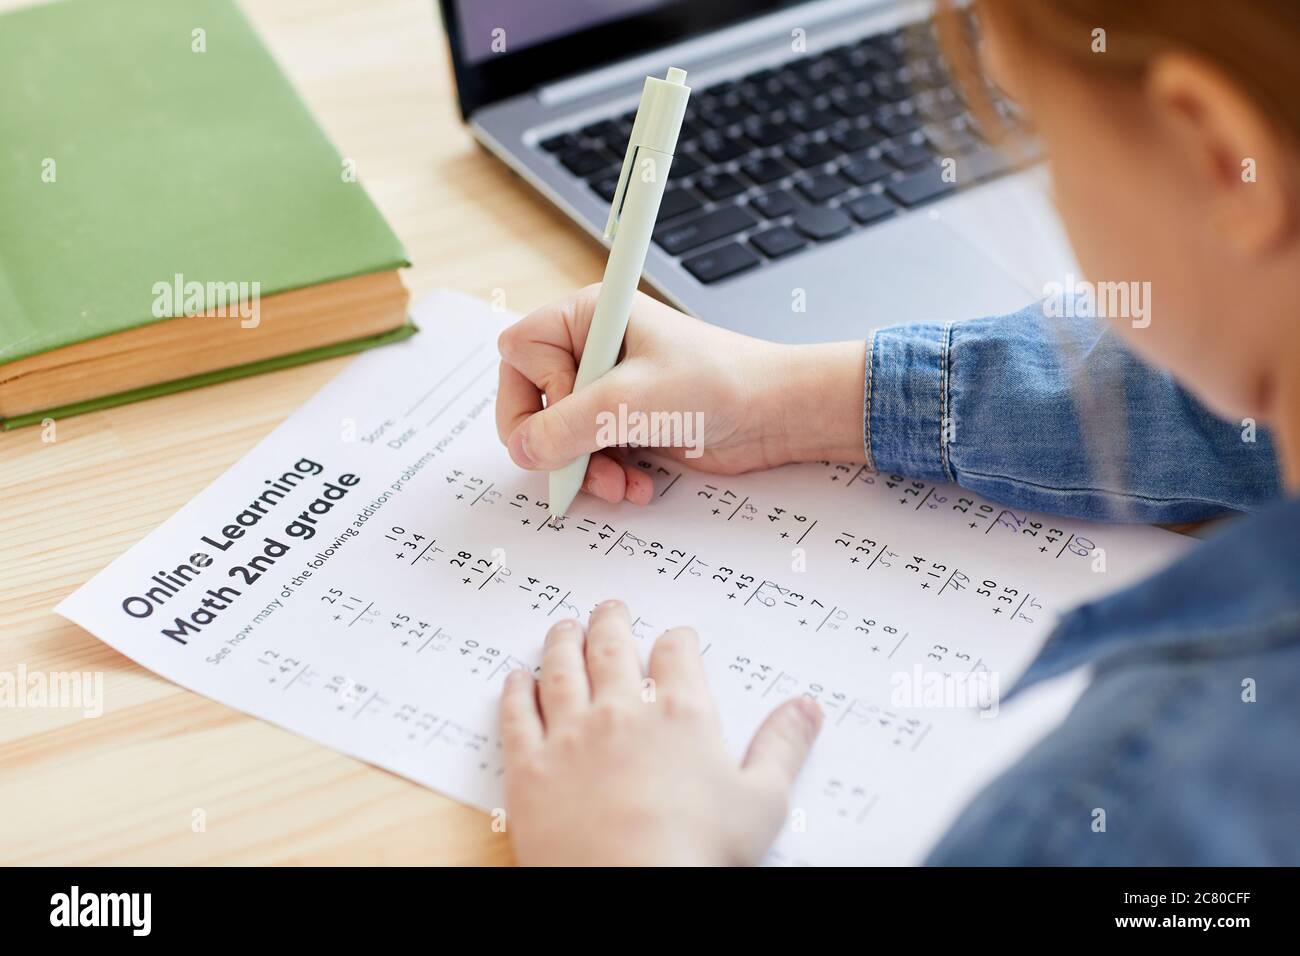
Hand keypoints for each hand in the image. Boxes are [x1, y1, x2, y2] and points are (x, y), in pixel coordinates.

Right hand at [496, 286, 865, 505]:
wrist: (776, 415)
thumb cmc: (718, 383)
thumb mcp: (632, 402)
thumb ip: (566, 426)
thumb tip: (522, 450)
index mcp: (589, 317)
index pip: (518, 353)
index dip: (534, 393)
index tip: (569, 416)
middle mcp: (592, 349)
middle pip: (532, 401)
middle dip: (557, 444)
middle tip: (578, 467)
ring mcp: (608, 390)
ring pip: (558, 437)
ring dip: (584, 469)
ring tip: (618, 482)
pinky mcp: (625, 424)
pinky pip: (588, 457)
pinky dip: (605, 476)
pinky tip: (636, 484)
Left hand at [498, 600, 822, 865]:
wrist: (629, 890)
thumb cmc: (698, 853)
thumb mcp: (762, 802)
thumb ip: (783, 747)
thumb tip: (806, 709)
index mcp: (681, 715)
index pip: (677, 655)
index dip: (677, 640)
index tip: (676, 638)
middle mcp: (621, 712)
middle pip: (612, 648)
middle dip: (611, 622)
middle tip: (610, 608)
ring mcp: (569, 736)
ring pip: (561, 670)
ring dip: (562, 642)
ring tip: (563, 627)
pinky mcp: (529, 768)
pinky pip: (516, 716)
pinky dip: (515, 691)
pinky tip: (517, 679)